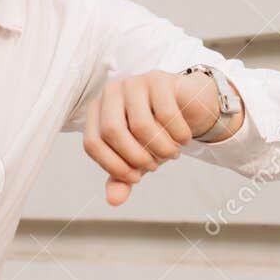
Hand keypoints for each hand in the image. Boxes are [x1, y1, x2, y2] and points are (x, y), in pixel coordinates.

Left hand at [81, 69, 229, 206]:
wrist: (187, 106)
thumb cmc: (156, 132)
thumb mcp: (137, 158)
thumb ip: (122, 177)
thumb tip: (113, 200)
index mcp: (97, 111)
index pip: (92, 143)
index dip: (113, 166)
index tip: (134, 178)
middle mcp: (111, 92)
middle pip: (112, 131)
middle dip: (137, 157)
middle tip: (155, 166)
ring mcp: (134, 82)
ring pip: (141, 125)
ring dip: (161, 148)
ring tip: (171, 153)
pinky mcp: (159, 79)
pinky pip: (166, 114)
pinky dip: (177, 135)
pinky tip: (183, 139)